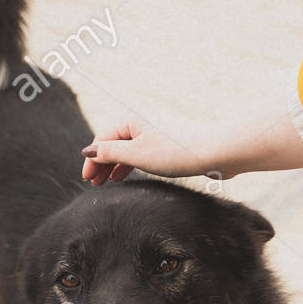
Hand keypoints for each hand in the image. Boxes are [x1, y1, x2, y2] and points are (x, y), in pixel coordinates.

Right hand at [80, 101, 302, 185]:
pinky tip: (129, 175)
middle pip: (114, 142)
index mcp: (131, 119)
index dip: (92, 159)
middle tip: (94, 184)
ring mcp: (156, 131)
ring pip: (129, 148)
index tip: (87, 179)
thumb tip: (89, 151)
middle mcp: (142, 121)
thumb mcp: (137, 154)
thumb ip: (111, 153)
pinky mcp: (169, 143)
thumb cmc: (175, 152)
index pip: (102, 139)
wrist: (215, 151)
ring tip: (108, 182)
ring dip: (116, 165)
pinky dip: (132, 163)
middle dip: (102, 163)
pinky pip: (143, 152)